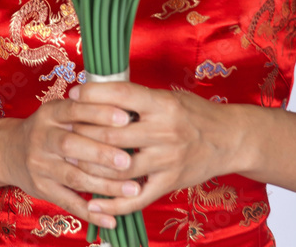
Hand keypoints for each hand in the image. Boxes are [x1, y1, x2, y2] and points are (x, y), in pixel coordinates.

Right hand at [3, 95, 145, 230]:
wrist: (10, 151)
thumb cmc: (48, 128)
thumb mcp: (59, 111)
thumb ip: (85, 111)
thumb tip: (126, 110)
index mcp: (50, 113)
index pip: (74, 110)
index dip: (99, 113)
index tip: (126, 118)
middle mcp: (42, 138)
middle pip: (71, 146)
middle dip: (102, 153)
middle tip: (129, 160)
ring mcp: (40, 166)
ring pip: (74, 177)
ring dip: (105, 185)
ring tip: (133, 188)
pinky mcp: (42, 189)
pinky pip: (69, 202)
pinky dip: (91, 213)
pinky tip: (111, 220)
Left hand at [66, 81, 244, 219]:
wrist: (230, 139)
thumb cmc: (194, 113)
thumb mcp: (169, 97)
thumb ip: (138, 99)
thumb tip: (98, 92)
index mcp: (162, 104)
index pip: (121, 95)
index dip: (93, 94)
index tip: (74, 92)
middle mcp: (165, 131)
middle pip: (113, 134)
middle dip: (84, 132)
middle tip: (65, 128)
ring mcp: (167, 160)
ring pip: (119, 167)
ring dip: (90, 166)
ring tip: (70, 162)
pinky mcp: (170, 183)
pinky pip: (136, 198)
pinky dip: (112, 203)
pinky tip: (92, 203)